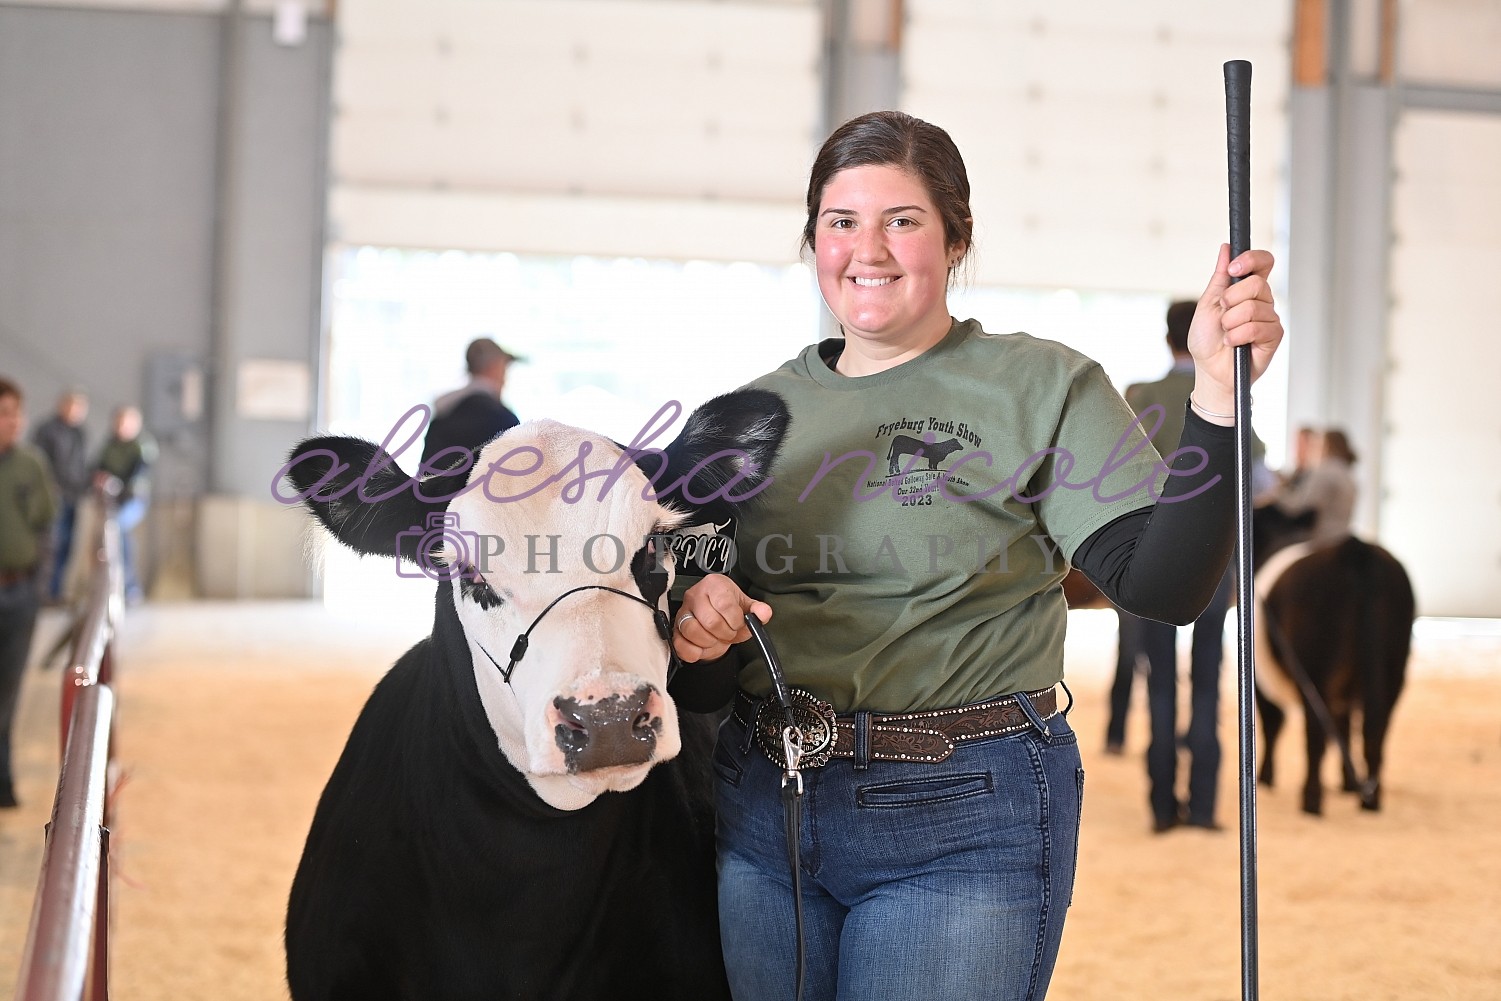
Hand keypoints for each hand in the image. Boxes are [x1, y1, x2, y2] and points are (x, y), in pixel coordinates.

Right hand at [672, 574, 771, 662]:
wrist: (716, 620)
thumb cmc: (729, 612)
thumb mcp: (747, 608)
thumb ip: (758, 611)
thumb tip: (763, 613)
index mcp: (714, 584)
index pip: (724, 604)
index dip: (735, 620)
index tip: (739, 624)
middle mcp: (695, 595)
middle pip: (710, 621)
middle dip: (724, 633)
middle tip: (729, 633)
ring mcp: (683, 612)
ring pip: (692, 631)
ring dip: (709, 642)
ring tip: (716, 638)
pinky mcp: (675, 629)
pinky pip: (680, 645)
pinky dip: (694, 652)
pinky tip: (704, 647)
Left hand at [1187, 245, 1284, 421]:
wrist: (1209, 370)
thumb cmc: (1207, 340)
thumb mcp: (1208, 304)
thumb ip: (1219, 277)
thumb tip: (1226, 248)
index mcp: (1247, 289)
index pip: (1263, 262)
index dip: (1251, 260)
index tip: (1234, 269)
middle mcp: (1262, 301)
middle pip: (1257, 283)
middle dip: (1231, 300)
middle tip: (1222, 315)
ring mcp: (1270, 317)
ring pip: (1254, 307)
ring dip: (1231, 322)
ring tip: (1226, 334)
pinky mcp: (1274, 336)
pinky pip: (1258, 327)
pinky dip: (1238, 336)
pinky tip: (1233, 343)